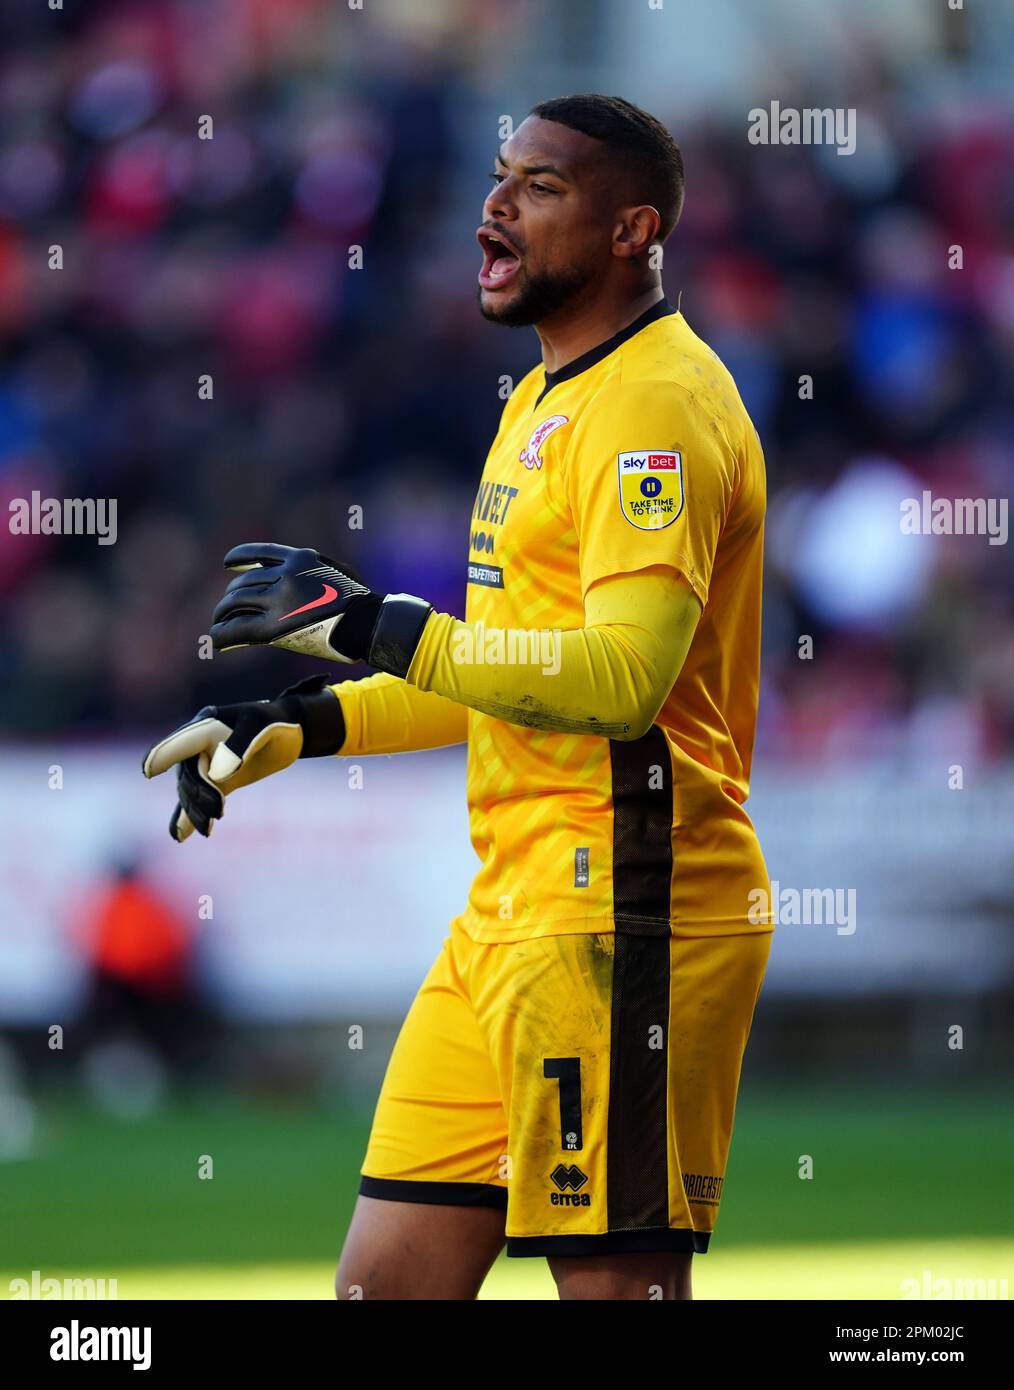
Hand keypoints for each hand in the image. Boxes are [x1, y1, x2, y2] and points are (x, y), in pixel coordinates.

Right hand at [141, 674, 344, 841]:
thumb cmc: (274, 723)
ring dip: (196, 811)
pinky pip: (193, 801)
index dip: (162, 756)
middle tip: (219, 811)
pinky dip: (185, 819)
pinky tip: (178, 836)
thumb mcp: (261, 727)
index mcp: (204, 726)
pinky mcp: (214, 781)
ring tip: (208, 829)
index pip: (179, 745)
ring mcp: (203, 764)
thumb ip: (240, 747)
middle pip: (187, 775)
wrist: (289, 733)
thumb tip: (217, 776)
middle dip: (198, 795)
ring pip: (189, 792)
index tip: (148, 771)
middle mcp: (196, 746)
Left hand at [209, 543, 382, 662]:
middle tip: (225, 610)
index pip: (260, 553)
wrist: (369, 623)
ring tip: (218, 625)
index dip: (239, 558)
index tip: (227, 565)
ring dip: (223, 615)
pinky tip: (216, 641)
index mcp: (300, 558)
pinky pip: (237, 628)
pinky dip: (223, 634)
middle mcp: (285, 574)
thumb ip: (313, 570)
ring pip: (235, 603)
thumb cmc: (361, 603)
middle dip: (231, 597)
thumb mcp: (336, 572)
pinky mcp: (273, 627)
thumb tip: (300, 575)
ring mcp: (278, 600)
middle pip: (243, 583)